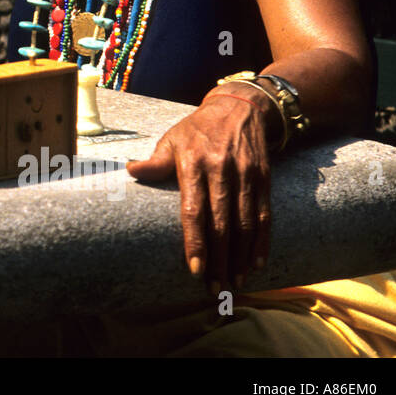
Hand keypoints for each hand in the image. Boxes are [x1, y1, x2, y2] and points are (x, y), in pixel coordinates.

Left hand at [126, 88, 272, 292]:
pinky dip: (262, 241)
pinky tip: (256, 262)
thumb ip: (154, 161)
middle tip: (215, 287)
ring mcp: (245, 176)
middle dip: (219, 258)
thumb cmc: (197, 129)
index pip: (194, 210)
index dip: (195, 240)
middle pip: (221, 223)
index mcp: (193, 164)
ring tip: (234, 281)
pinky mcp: (263, 179)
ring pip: (244, 224)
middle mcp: (221, 171)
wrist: (240, 107)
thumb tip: (131, 170)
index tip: (195, 268)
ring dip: (240, 256)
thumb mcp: (172, 139)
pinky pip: (264, 215)